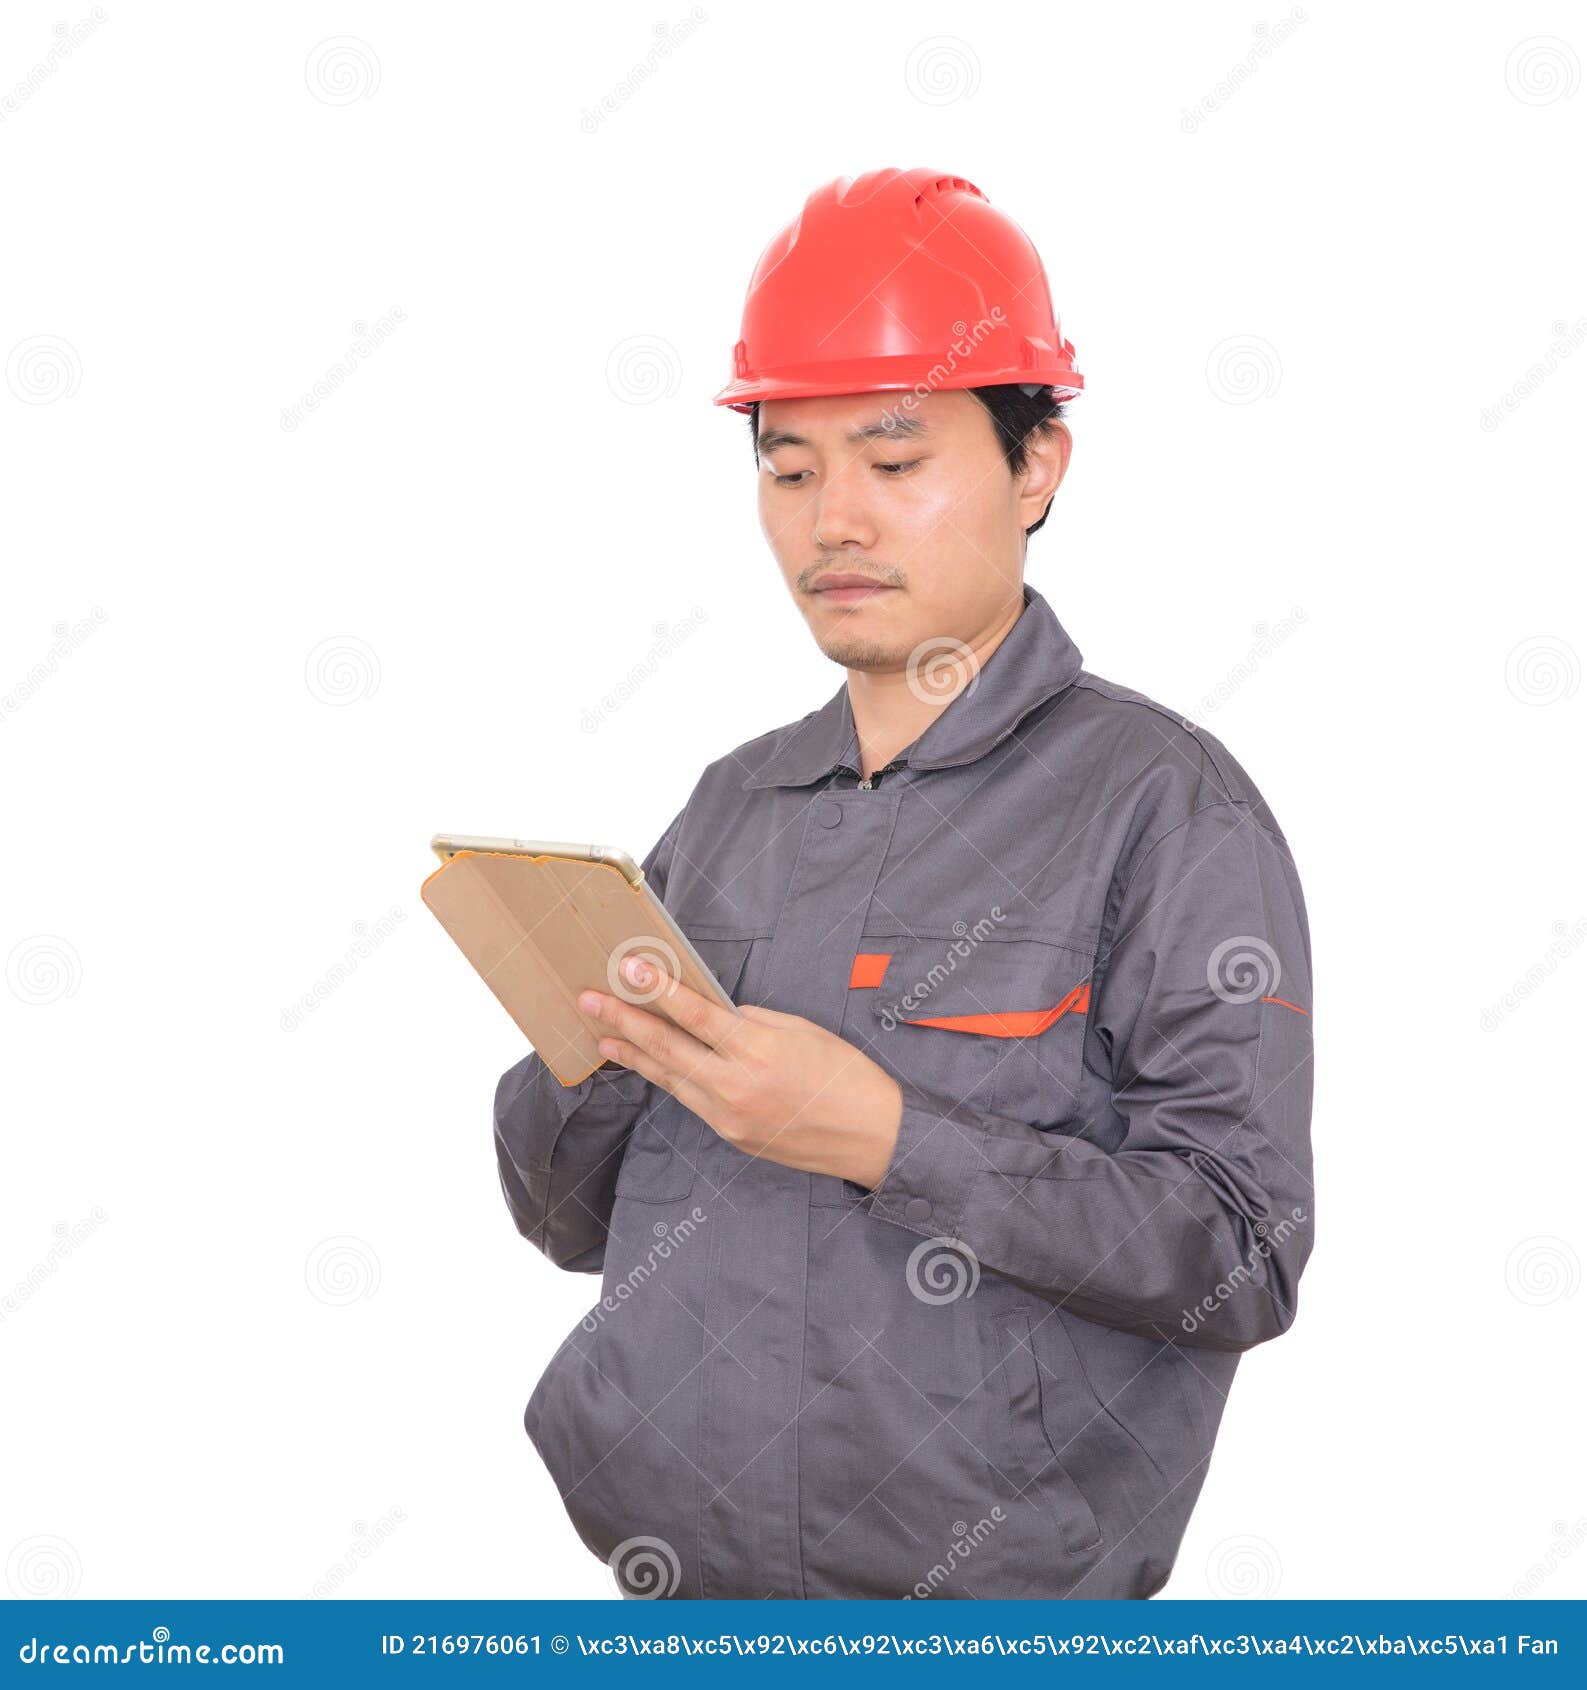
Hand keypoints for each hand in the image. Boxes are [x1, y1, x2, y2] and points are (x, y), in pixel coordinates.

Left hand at [578, 957, 903, 1188]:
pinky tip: (648, 1064)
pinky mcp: (729, 1134)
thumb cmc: (843, 1075)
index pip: (695, 1014)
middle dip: (624, 1020)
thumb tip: (715, 1015)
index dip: (657, 990)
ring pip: (669, 1077)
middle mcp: (735, 1085)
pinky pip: (690, 1098)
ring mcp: (728, 1115)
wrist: (870, 1136)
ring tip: (603, 1034)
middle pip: (667, 1047)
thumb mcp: (799, 1030)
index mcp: (757, 1050)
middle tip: (590, 1000)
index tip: (627, 969)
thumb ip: (750, 1021)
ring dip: (633, 1054)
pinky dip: (666, 1077)